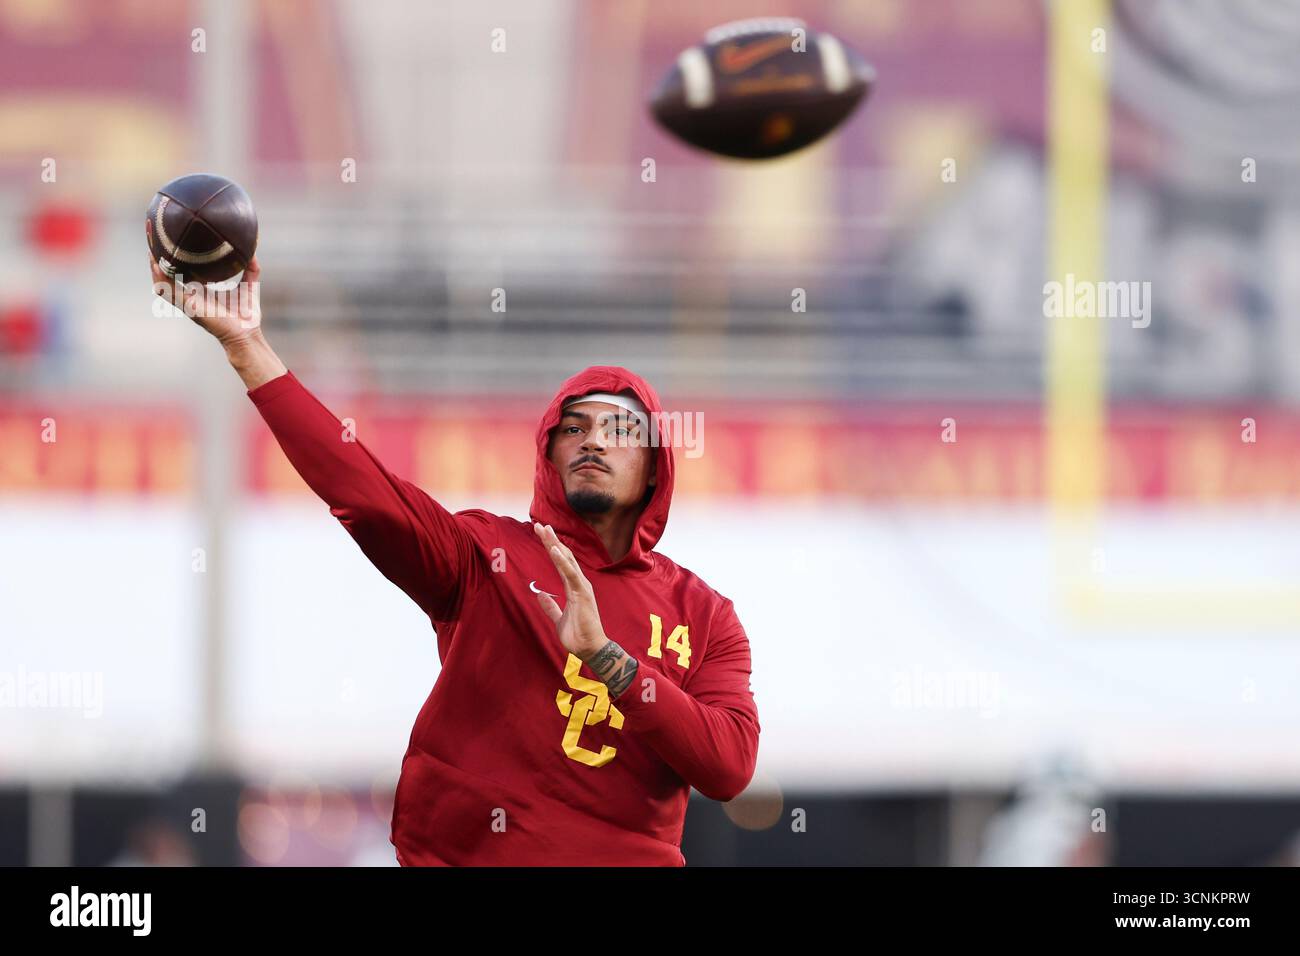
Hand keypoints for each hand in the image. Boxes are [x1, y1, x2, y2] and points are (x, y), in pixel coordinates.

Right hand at [147, 218, 262, 348]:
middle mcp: (191, 297)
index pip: (182, 274)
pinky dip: (163, 280)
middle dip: (159, 262)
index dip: (174, 261)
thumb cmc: (246, 315)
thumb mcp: (247, 286)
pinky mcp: (190, 307)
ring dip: (156, 269)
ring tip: (151, 252)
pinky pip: (171, 293)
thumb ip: (251, 270)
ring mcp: (188, 303)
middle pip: (167, 278)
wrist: (247, 334)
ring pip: (163, 285)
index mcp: (200, 292)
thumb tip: (253, 251)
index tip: (170, 243)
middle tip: (155, 243)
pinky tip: (158, 266)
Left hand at [533, 522, 607, 661]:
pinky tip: (553, 549)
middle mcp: (578, 583)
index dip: (550, 548)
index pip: (560, 563)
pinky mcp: (582, 593)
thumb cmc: (578, 635)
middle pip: (563, 556)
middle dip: (551, 540)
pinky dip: (562, 561)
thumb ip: (550, 606)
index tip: (540, 535)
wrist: (590, 649)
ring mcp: (581, 586)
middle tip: (539, 525)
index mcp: (573, 587)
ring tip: (545, 530)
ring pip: (567, 560)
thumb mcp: (558, 618)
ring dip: (555, 544)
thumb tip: (539, 594)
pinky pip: (570, 574)